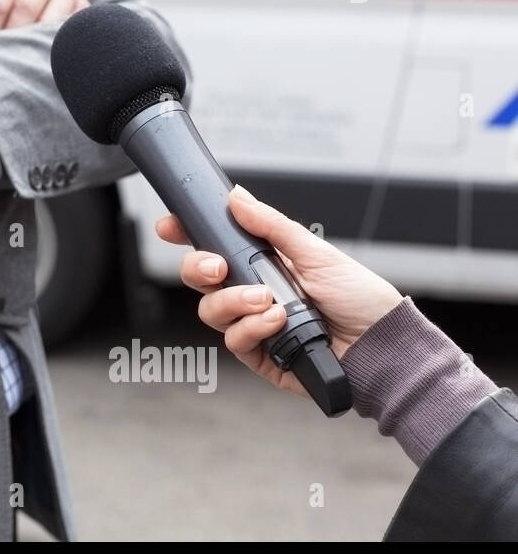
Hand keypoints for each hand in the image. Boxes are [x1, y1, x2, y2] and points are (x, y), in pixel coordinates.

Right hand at [155, 186, 403, 398]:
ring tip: (266, 301)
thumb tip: (238, 198)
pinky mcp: (260, 355)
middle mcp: (252, 292)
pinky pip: (233, 340)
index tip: (171, 226)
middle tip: (217, 267)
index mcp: (263, 262)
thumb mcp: (316, 252)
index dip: (187, 234)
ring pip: (210, 311)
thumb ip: (272, 226)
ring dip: (232, 302)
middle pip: (200, 278)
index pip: (214, 245)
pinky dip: (251, 328)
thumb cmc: (360, 300)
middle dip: (198, 268)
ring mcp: (253, 324)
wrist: (382, 346)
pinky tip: (277, 323)